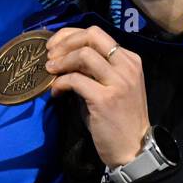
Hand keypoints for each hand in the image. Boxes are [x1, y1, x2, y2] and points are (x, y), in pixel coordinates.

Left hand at [46, 26, 150, 167]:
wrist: (133, 149)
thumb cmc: (118, 119)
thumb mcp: (109, 87)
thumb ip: (92, 70)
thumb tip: (62, 58)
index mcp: (129, 60)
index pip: (97, 33)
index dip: (70, 35)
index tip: (55, 47)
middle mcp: (127, 66)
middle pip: (91, 35)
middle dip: (64, 42)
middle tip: (50, 56)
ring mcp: (119, 82)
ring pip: (84, 54)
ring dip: (61, 62)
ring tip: (50, 72)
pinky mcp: (105, 99)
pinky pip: (75, 80)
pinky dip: (60, 83)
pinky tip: (56, 92)